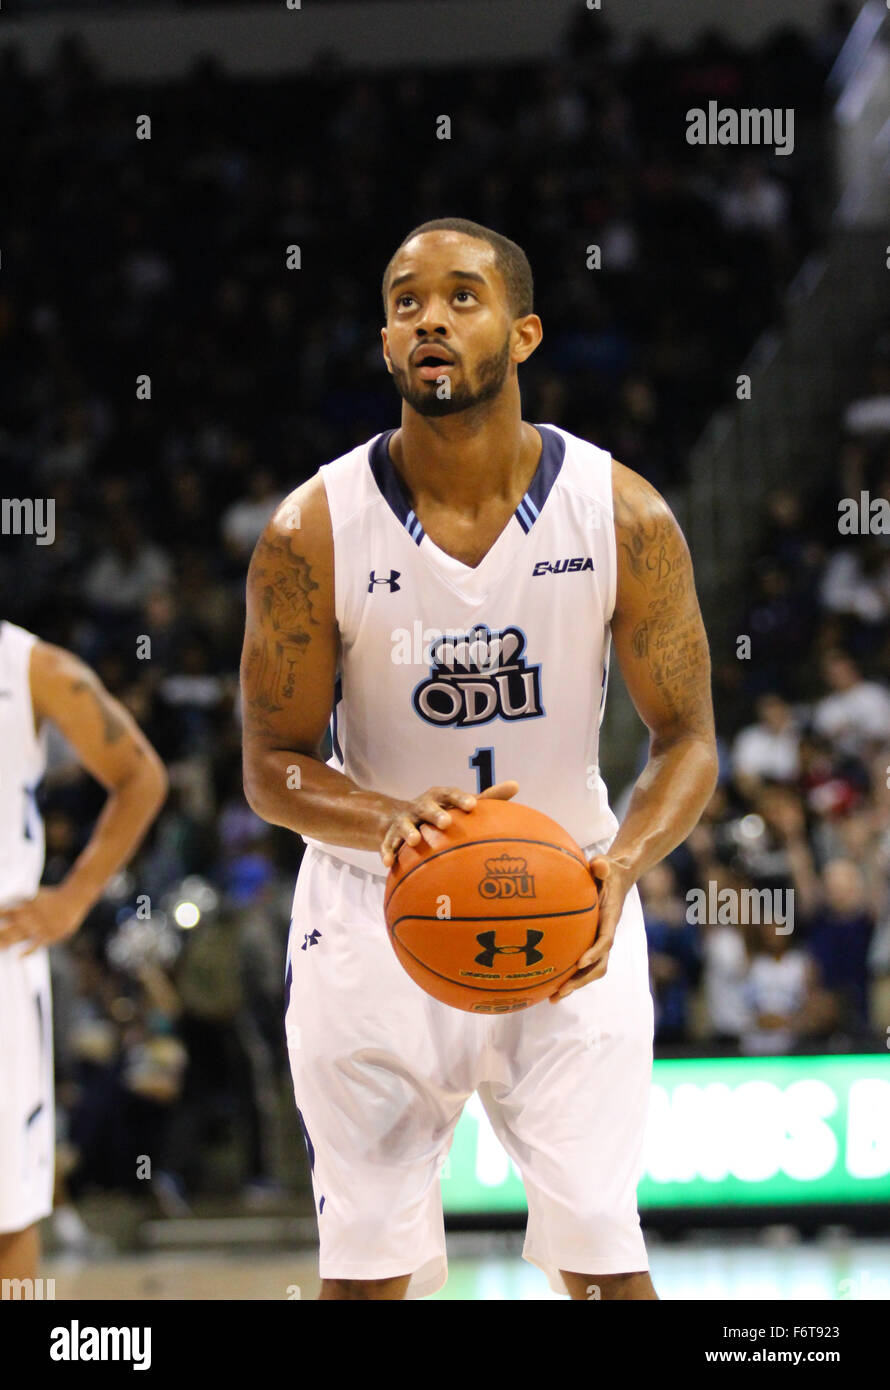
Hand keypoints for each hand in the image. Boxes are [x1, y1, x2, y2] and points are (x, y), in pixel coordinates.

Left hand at [0, 885, 89, 955]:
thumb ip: (19, 901)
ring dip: (6, 943)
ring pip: (18, 937)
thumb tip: (5, 904)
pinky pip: (36, 945)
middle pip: (7, 927)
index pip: (3, 912)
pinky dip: (28, 951)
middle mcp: (29, 916)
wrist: (73, 898)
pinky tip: (19, 956)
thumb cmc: (53, 897)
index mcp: (24, 905)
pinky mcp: (48, 935)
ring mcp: (38, 926)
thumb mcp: (35, 895)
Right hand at [380, 781, 519, 867]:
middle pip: (426, 807)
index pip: (450, 794)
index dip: (460, 798)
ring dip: (408, 832)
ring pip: (404, 825)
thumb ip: (488, 797)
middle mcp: (420, 806)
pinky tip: (388, 864)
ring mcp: (404, 820)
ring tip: (413, 841)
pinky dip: (388, 853)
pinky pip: (388, 844)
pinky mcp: (391, 836)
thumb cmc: (441, 811)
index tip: (472, 805)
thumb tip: (516, 785)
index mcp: (439, 797)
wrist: (399, 817)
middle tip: (445, 823)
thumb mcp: (460, 803)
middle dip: (434, 814)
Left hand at [549, 855, 633, 1001]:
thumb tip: (599, 864)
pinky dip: (567, 975)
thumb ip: (603, 866)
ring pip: (591, 970)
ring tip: (552, 998)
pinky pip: (581, 964)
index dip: (595, 952)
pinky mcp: (590, 943)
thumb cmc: (608, 872)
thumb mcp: (607, 865)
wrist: (617, 878)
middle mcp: (606, 934)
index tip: (580, 962)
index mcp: (610, 918)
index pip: (605, 939)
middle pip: (599, 965)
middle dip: (581, 980)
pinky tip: (546, 984)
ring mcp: (599, 940)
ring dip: (574, 985)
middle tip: (562, 991)